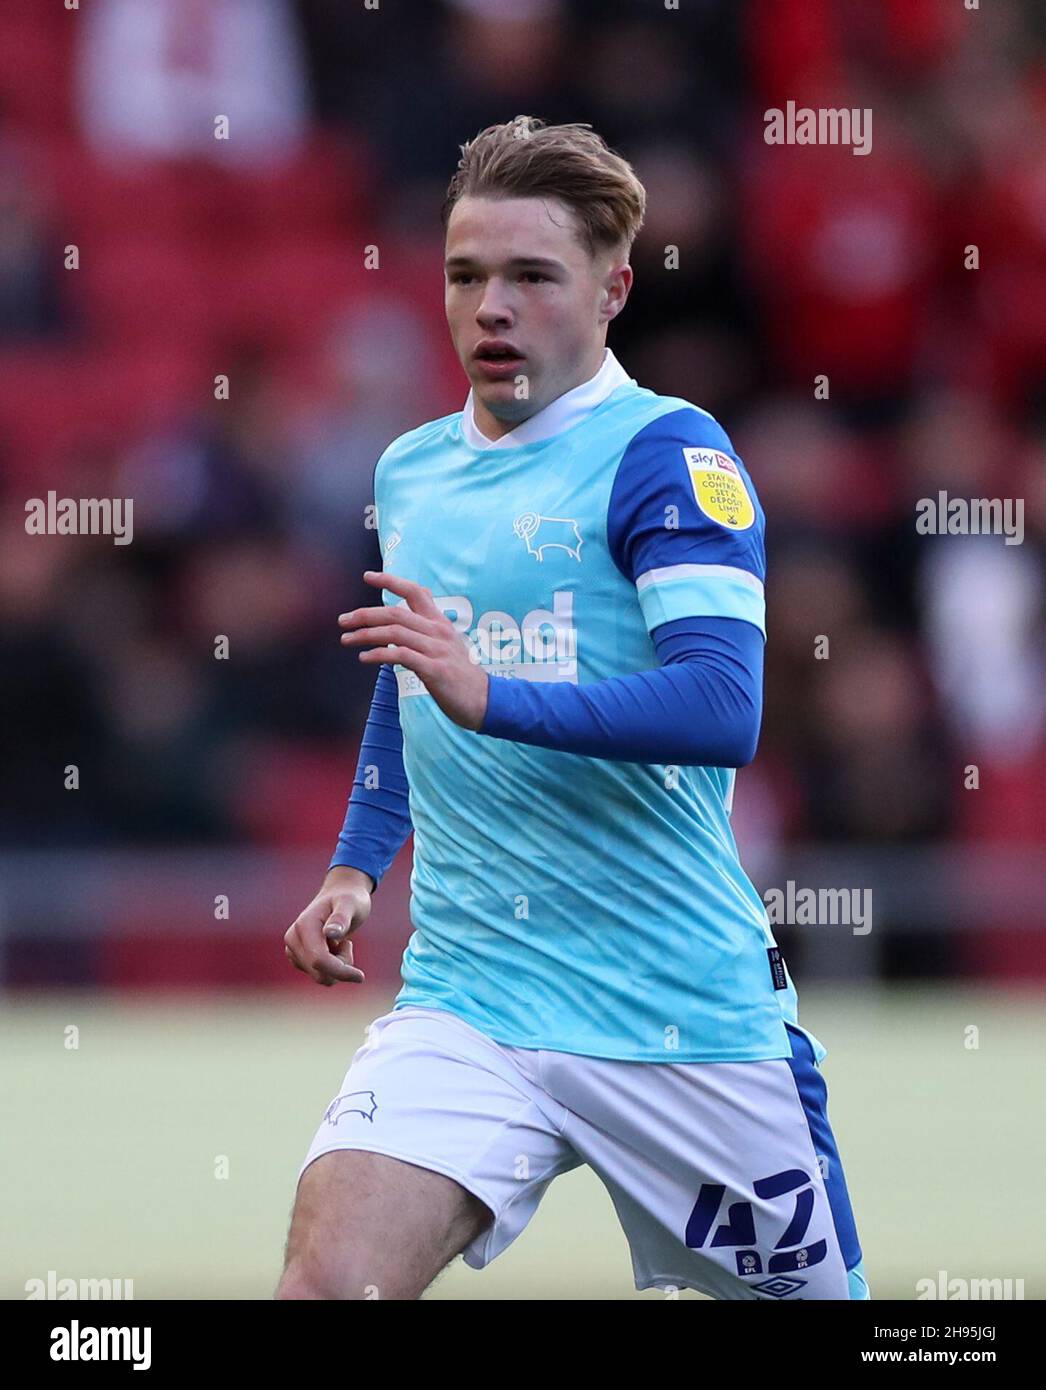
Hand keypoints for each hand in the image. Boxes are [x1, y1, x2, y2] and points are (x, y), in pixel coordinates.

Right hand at [283, 867, 371, 986]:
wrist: (339, 895)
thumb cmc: (348, 899)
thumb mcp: (350, 904)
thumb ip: (341, 918)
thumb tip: (330, 933)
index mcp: (304, 925)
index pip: (319, 959)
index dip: (340, 971)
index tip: (361, 976)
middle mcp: (293, 938)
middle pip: (319, 972)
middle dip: (341, 966)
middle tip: (348, 944)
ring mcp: (292, 949)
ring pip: (320, 976)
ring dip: (337, 967)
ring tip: (340, 943)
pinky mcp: (297, 957)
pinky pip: (318, 975)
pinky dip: (331, 967)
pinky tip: (333, 948)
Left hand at [338, 570, 489, 731]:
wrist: (484, 700)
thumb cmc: (459, 675)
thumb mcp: (444, 647)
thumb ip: (422, 635)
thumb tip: (392, 633)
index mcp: (440, 623)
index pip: (415, 592)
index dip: (391, 581)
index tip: (368, 576)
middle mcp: (438, 631)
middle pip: (395, 613)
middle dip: (364, 614)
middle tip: (343, 620)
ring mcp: (437, 650)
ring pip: (394, 633)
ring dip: (366, 635)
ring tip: (347, 640)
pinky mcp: (434, 669)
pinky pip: (401, 656)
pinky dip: (379, 655)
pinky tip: (365, 658)